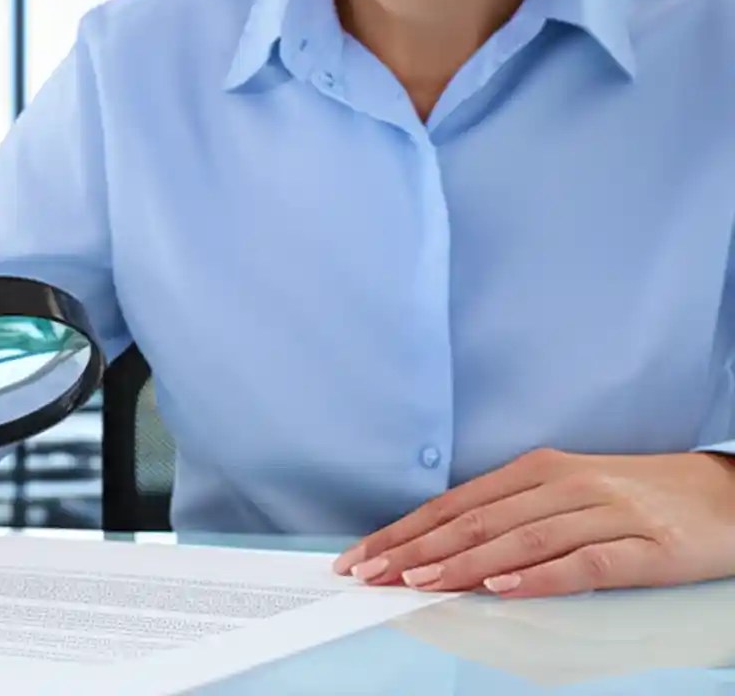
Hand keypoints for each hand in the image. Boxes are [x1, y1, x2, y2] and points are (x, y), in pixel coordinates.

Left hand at [332, 448, 734, 597]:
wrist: (726, 496)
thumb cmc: (634, 497)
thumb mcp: (565, 494)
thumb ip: (510, 516)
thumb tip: (440, 549)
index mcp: (537, 470)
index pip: (454, 503)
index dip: (404, 530)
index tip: (361, 555)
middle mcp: (563, 485)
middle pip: (475, 520)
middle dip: (414, 549)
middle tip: (369, 574)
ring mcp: (604, 512)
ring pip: (519, 538)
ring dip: (462, 562)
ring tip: (417, 582)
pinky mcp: (644, 545)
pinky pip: (585, 561)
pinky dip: (540, 575)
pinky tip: (503, 588)